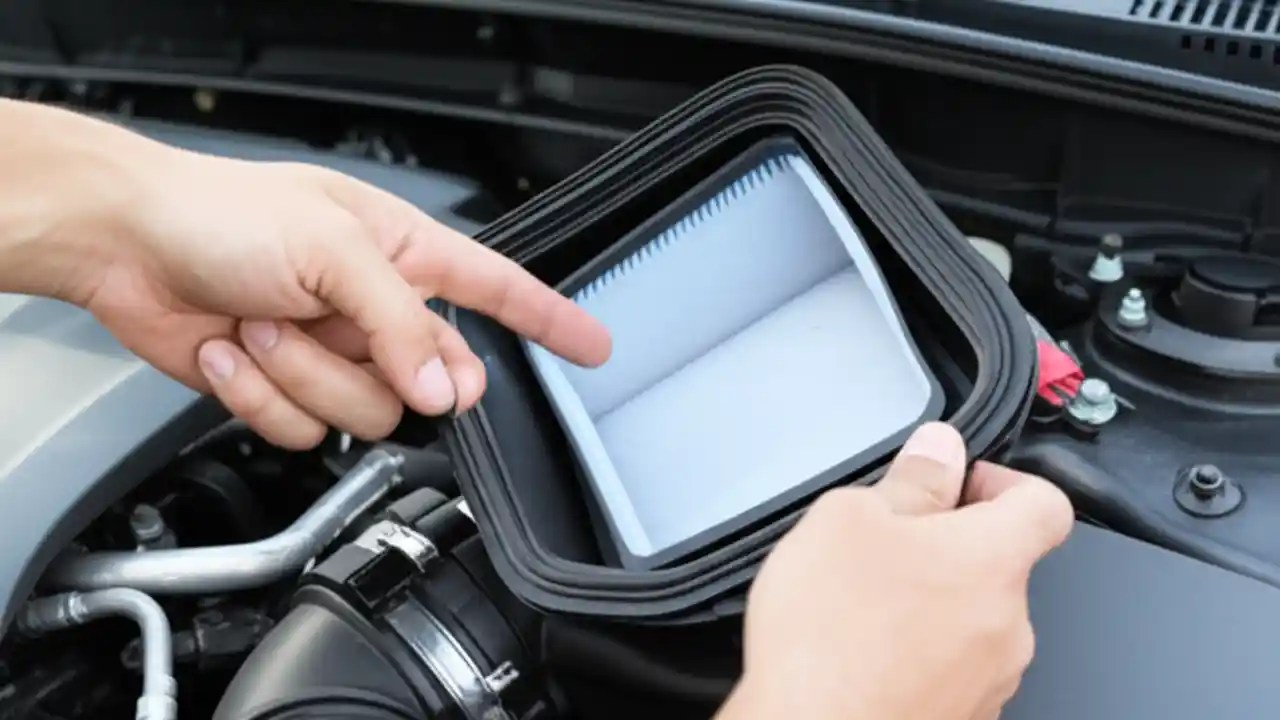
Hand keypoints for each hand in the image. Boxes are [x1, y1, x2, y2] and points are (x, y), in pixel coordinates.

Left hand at [9, 103, 609, 447]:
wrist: (128, 245)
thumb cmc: (221, 213)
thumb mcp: (333, 251)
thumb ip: (402, 324)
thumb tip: (447, 387)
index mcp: (403, 254)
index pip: (499, 290)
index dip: (551, 320)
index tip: (595, 347)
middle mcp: (374, 310)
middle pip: (432, 379)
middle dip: (386, 369)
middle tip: (355, 341)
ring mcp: (331, 354)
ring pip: (364, 414)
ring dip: (301, 373)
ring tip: (263, 324)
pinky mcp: (285, 390)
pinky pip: (302, 429)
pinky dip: (260, 395)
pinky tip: (233, 351)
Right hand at [718, 423, 1073, 719]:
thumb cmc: (830, 639)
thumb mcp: (849, 520)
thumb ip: (909, 480)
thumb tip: (940, 452)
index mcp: (994, 560)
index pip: (1046, 504)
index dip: (1004, 482)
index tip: (957, 486)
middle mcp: (1009, 625)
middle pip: (998, 565)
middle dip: (947, 548)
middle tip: (883, 547)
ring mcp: (990, 681)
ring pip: (972, 620)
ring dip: (930, 604)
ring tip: (860, 606)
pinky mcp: (961, 718)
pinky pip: (950, 668)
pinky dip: (916, 654)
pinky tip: (862, 653)